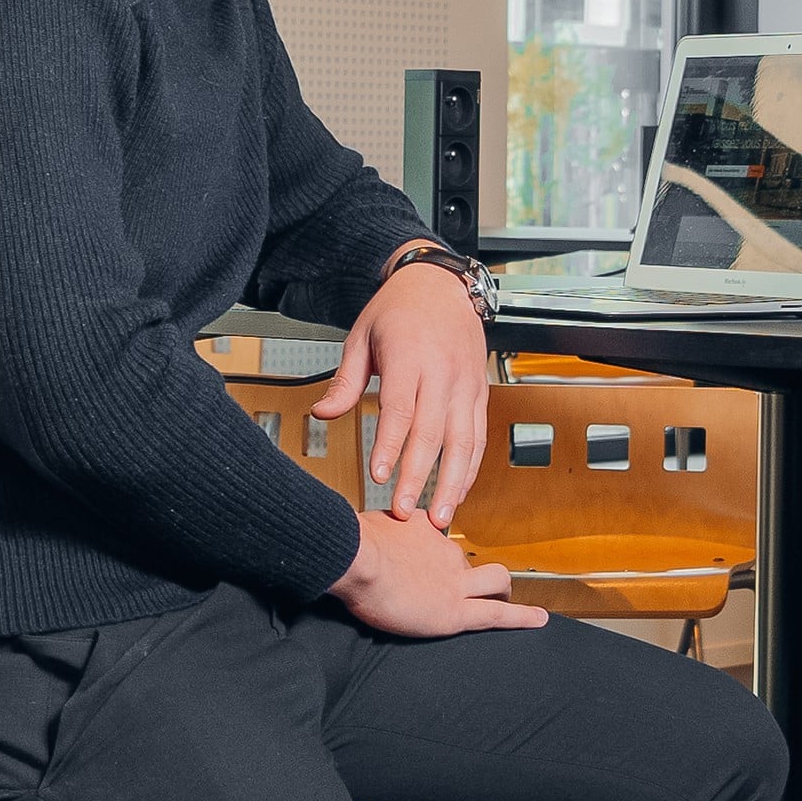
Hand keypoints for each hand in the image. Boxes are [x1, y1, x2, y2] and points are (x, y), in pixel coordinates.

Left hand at [315, 252, 488, 526]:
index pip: (401, 410)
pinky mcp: (480, 392)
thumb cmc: (398, 309)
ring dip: (453, 484)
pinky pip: (479, 436)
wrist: (441, 283)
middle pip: (433, 434)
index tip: (380, 477)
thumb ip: (346, 381)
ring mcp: (466, 384)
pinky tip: (459, 493)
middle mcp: (444, 373)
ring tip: (440, 517)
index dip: (391, 446)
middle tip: (405, 512)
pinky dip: (471, 468)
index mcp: (411, 357)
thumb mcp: (362, 337)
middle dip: (419, 477)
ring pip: (464, 441)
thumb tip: (321, 415)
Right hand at [328, 509, 547, 637]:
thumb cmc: (350, 545)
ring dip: (502, 592)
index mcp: (422, 531)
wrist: (356, 559)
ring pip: (495, 582)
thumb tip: (354, 536)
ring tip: (507, 604)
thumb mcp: (362, 529)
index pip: (440, 542)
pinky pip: (497, 614)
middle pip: (473, 562)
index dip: (440, 557)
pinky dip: (521, 617)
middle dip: (482, 576)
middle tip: (482, 590)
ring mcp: (454, 581)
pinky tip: (538, 620)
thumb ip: (370, 535)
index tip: (431, 567)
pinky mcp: (455, 611)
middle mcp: (445, 552)